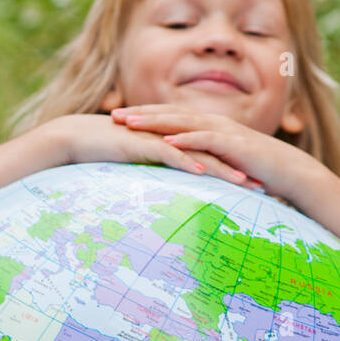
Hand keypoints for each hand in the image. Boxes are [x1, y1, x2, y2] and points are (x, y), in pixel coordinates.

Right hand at [45, 113, 263, 188]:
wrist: (76, 138)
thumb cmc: (105, 156)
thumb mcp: (139, 172)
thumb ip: (158, 180)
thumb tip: (170, 202)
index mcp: (173, 144)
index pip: (210, 157)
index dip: (233, 171)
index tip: (255, 187)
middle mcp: (171, 138)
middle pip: (213, 154)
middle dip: (239, 170)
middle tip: (263, 186)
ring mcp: (158, 139)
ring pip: (198, 153)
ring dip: (223, 168)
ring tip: (245, 183)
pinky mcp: (143, 143)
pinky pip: (170, 154)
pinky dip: (189, 162)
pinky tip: (205, 173)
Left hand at [110, 105, 310, 199]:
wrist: (292, 173)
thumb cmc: (259, 173)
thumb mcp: (224, 166)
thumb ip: (203, 164)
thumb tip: (182, 174)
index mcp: (209, 127)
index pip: (171, 118)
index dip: (144, 116)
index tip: (119, 118)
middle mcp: (214, 124)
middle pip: (171, 114)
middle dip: (141, 113)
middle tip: (113, 115)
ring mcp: (224, 132)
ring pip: (184, 122)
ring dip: (156, 121)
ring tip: (131, 123)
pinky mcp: (235, 145)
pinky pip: (206, 139)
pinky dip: (186, 138)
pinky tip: (166, 140)